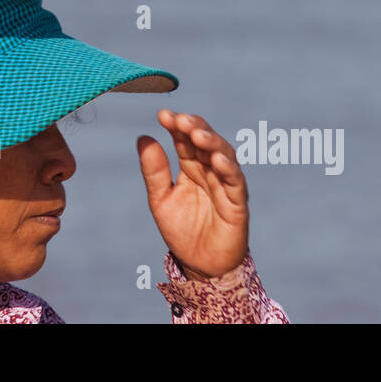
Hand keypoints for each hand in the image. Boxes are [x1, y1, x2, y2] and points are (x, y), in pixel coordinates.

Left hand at [136, 109, 248, 280]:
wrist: (200, 266)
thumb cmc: (182, 230)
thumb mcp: (160, 199)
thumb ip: (154, 171)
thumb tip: (143, 137)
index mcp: (191, 167)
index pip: (185, 140)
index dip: (177, 126)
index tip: (163, 115)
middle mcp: (210, 171)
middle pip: (206, 142)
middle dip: (195, 128)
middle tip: (181, 120)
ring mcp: (225, 185)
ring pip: (224, 156)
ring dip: (212, 143)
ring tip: (197, 134)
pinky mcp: (237, 203)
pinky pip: (235, 182)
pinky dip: (228, 169)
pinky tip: (218, 160)